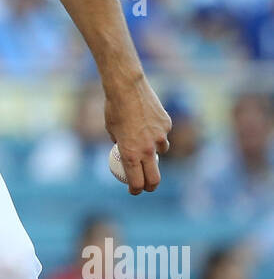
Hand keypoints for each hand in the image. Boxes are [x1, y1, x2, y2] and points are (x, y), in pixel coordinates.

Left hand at [103, 74, 171, 194]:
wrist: (127, 88)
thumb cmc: (114, 109)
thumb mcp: (111, 131)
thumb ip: (120, 144)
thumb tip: (122, 151)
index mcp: (130, 154)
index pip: (137, 182)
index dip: (135, 190)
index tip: (133, 190)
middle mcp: (147, 149)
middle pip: (154, 178)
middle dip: (151, 186)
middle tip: (147, 185)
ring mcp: (159, 137)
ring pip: (161, 153)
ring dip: (155, 154)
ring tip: (146, 144)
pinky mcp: (167, 125)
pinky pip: (164, 134)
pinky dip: (158, 133)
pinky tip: (149, 123)